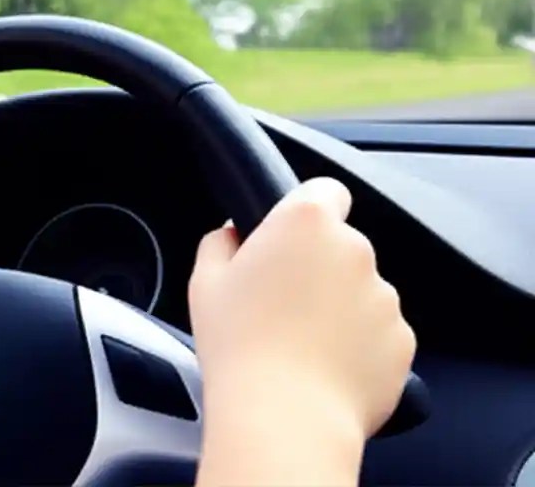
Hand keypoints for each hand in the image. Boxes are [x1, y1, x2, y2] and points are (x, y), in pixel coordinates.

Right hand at [188, 178, 415, 439]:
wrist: (283, 417)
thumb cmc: (239, 346)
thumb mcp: (204, 282)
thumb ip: (220, 243)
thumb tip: (232, 236)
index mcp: (305, 223)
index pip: (325, 189)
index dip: (307, 211)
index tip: (289, 238)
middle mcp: (354, 250)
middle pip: (340, 246)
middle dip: (318, 267)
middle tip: (280, 302)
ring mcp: (385, 297)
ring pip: (361, 291)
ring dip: (339, 307)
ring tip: (300, 343)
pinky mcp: (401, 340)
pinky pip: (378, 333)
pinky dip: (358, 345)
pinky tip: (322, 366)